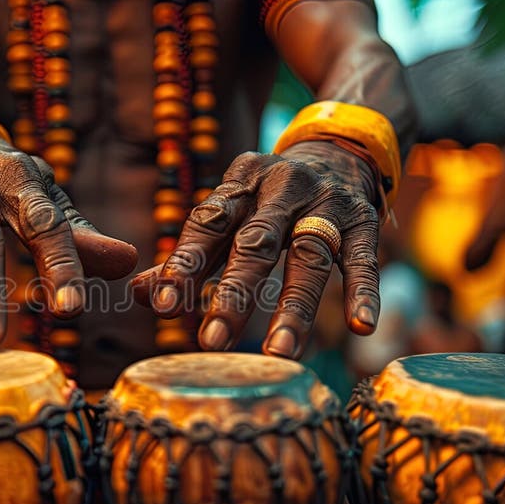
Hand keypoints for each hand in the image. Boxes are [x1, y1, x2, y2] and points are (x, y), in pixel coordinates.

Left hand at [132, 141, 380, 358]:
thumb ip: (190, 256)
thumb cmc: (269, 199)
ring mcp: (326, 203)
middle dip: (233, 293)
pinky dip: (363, 292)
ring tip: (278, 352)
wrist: (340, 150)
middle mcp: (282, 188)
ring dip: (294, 307)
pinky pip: (364, 258)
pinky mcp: (364, 219)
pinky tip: (360, 328)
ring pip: (309, 255)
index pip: (207, 223)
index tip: (163, 306)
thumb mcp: (231, 213)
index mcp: (240, 184)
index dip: (185, 264)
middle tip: (211, 341)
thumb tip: (139, 295)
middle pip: (256, 243)